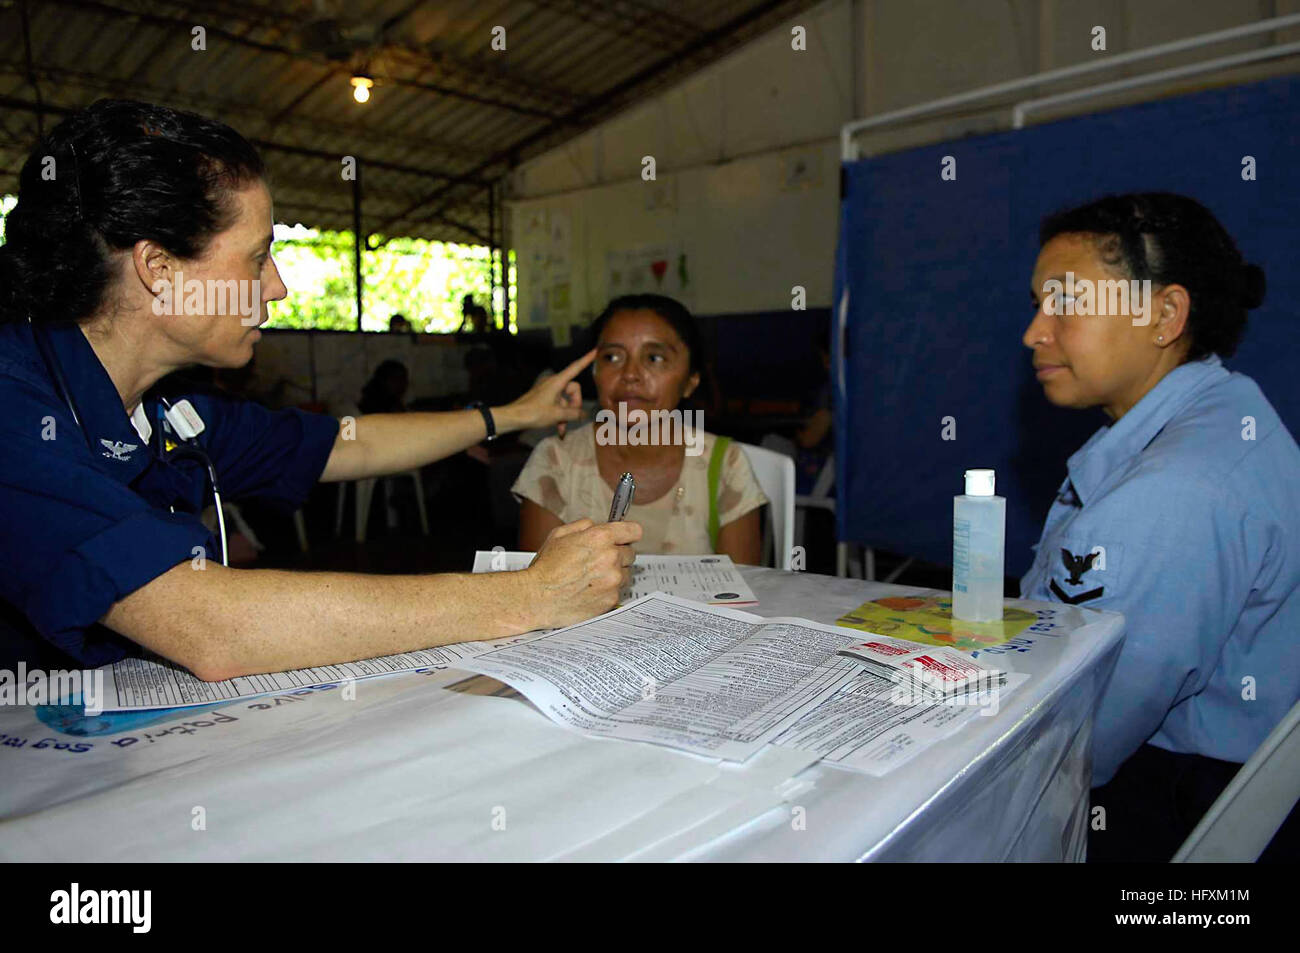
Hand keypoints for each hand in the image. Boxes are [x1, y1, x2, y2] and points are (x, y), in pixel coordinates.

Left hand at [500, 349, 594, 436]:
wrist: (514, 417)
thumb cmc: (534, 413)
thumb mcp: (557, 415)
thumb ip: (574, 414)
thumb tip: (585, 414)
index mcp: (557, 381)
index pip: (575, 368)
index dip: (586, 360)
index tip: (595, 350)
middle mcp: (554, 383)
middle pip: (573, 390)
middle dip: (574, 405)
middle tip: (570, 418)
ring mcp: (549, 390)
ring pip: (566, 400)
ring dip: (566, 414)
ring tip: (562, 428)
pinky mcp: (545, 397)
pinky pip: (558, 404)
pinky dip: (560, 415)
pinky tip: (559, 429)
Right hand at [525, 518, 641, 627]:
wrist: (537, 597)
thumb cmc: (545, 568)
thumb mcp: (559, 534)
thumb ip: (583, 525)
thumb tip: (596, 526)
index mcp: (600, 538)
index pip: (634, 531)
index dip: (628, 534)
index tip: (626, 537)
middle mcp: (611, 557)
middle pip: (630, 553)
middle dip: (617, 555)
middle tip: (599, 560)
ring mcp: (613, 580)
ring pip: (625, 574)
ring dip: (614, 574)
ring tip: (592, 577)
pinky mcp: (611, 598)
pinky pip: (617, 591)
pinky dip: (607, 590)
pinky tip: (590, 589)